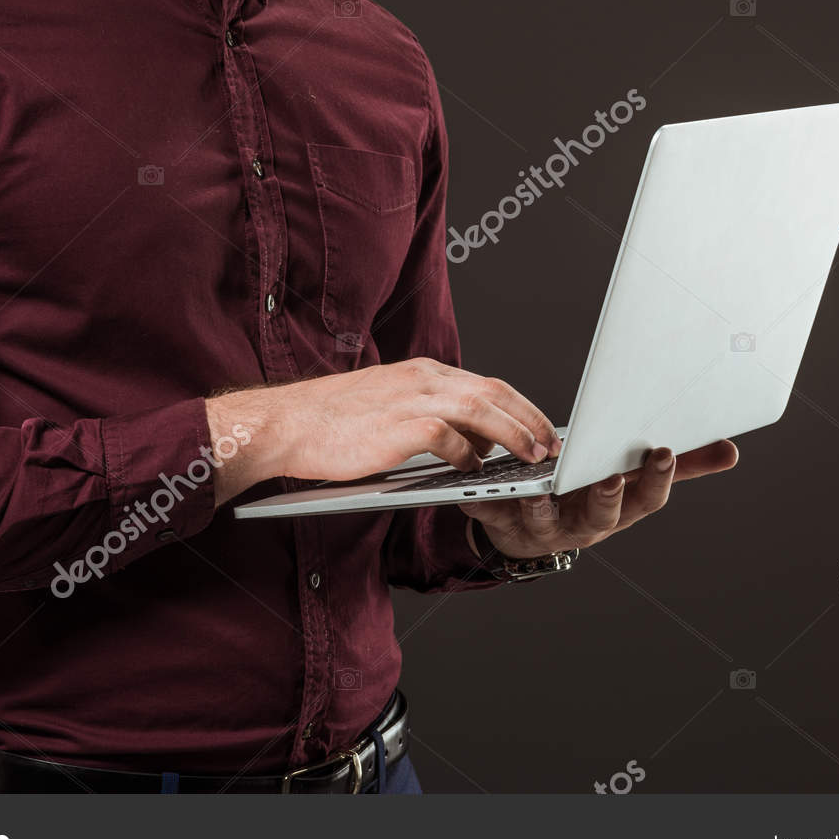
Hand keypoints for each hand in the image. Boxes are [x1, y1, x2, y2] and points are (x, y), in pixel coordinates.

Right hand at [206, 358, 559, 503]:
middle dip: (531, 420)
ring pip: (481, 409)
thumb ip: (432, 413)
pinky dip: (467, 452)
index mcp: (423, 372)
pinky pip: (446, 437)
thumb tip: (475, 441)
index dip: (522, 407)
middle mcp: (422, 379)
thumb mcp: (391, 404)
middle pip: (494, 392)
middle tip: (553, 445)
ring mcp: (409, 401)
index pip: (488, 383)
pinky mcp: (395, 428)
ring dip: (514, 434)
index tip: (544, 429)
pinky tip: (474, 467)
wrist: (284, 424)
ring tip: (533, 457)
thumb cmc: (333, 421)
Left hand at [457, 439, 739, 559]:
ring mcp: (544, 526)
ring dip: (544, 508)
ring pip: (546, 522)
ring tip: (541, 491)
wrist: (530, 527)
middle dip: (607, 498)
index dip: (657, 478)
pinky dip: (486, 504)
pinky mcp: (503, 521)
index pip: (646, 498)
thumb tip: (731, 450)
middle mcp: (584, 523)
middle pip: (601, 516)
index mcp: (619, 507)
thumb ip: (681, 465)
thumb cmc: (589, 492)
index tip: (662, 451)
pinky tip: (480, 491)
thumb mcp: (634, 479)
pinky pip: (493, 515)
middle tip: (610, 477)